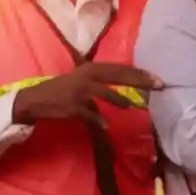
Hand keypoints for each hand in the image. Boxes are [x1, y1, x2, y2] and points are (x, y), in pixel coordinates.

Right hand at [11, 62, 163, 127]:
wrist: (35, 100)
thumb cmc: (63, 90)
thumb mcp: (83, 80)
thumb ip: (102, 82)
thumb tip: (126, 89)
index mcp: (92, 68)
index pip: (121, 68)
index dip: (140, 72)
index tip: (158, 77)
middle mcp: (87, 75)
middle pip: (118, 76)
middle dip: (140, 80)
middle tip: (159, 85)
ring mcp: (79, 90)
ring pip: (105, 93)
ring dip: (120, 100)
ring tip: (132, 107)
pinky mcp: (72, 106)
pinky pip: (90, 114)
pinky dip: (99, 120)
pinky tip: (106, 126)